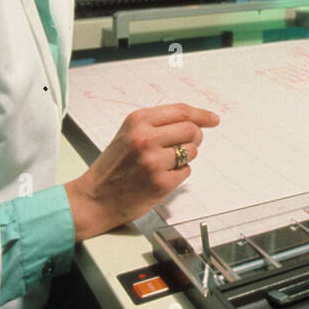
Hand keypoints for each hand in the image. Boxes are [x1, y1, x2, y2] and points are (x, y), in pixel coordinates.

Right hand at [64, 102, 218, 240]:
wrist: (95, 197)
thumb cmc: (114, 165)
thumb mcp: (129, 133)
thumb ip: (157, 124)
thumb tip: (195, 121)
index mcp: (138, 121)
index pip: (181, 111)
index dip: (201, 114)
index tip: (213, 119)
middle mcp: (146, 138)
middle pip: (191, 130)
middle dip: (196, 136)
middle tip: (188, 143)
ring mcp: (154, 161)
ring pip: (192, 151)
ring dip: (186, 156)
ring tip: (166, 162)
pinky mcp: (161, 182)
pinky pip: (186, 171)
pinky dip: (179, 173)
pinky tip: (161, 176)